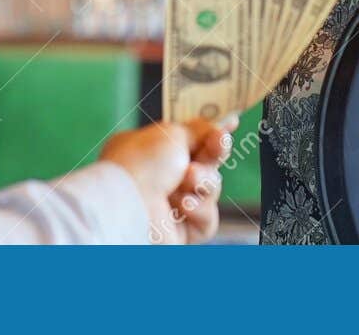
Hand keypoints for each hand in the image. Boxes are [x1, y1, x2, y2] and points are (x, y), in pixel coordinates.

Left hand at [99, 113, 238, 244]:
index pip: (187, 142)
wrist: (130, 203)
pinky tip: (184, 206)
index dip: (209, 135)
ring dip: (203, 181)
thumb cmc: (143, 164)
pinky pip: (207, 218)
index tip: (227, 127)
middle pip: (204, 163)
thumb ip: (198, 130)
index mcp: (151, 152)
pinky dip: (199, 210)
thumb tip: (217, 128)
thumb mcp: (172, 133)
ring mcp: (171, 206)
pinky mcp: (182, 231)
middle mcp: (161, 179)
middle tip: (220, 144)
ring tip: (187, 180)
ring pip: (210, 189)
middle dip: (214, 153)